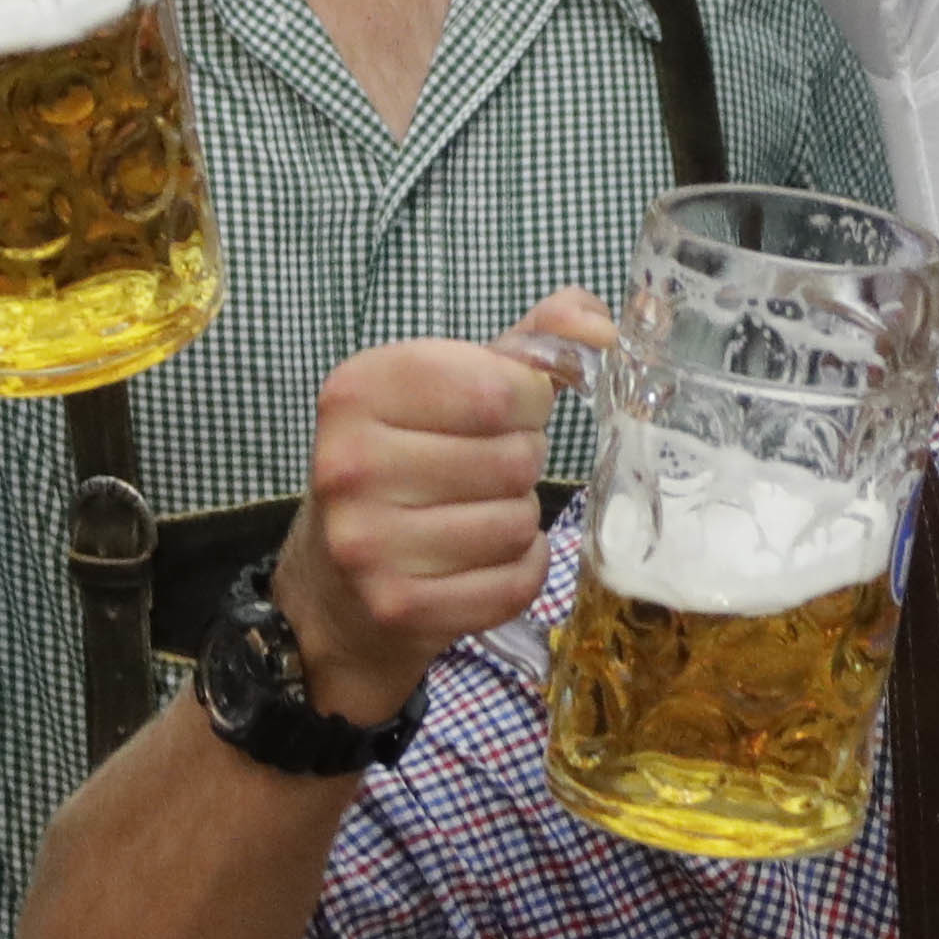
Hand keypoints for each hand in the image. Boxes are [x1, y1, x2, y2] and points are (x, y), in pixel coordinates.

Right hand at [267, 288, 602, 723]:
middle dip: (524, 461)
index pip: (502, 387)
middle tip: (488, 470)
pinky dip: (520, 571)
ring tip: (478, 514)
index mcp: (360, 390)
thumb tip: (602, 332)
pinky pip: (512, 583)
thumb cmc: (410, 461)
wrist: (335, 585)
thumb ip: (535, 340)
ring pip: (517, 523)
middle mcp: (349, 464)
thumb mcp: (454, 383)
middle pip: (515, 458)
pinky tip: (484, 561)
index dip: (530, 401)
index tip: (508, 411)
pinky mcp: (395, 605)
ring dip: (519, 519)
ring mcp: (366, 542)